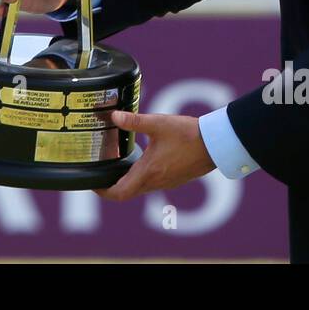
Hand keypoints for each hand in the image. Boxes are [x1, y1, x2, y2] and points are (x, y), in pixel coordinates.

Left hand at [95, 111, 214, 200]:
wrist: (216, 144)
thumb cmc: (188, 135)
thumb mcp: (158, 124)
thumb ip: (135, 121)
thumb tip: (114, 116)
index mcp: (149, 172)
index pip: (119, 193)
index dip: (103, 192)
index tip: (92, 183)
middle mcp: (156, 182)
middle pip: (127, 193)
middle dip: (111, 186)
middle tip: (100, 174)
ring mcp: (166, 183)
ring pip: (139, 189)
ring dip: (126, 182)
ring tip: (116, 166)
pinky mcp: (174, 179)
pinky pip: (151, 184)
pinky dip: (140, 178)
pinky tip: (139, 162)